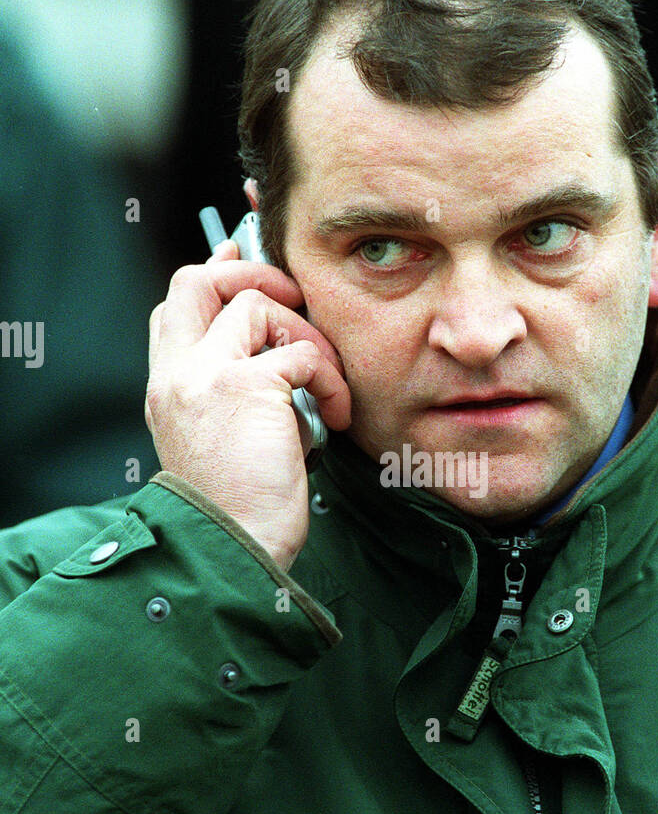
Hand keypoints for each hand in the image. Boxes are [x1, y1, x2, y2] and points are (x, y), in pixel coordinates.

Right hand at [145, 239, 350, 569]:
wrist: (232, 552)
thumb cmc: (241, 509)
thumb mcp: (229, 440)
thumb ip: (240, 393)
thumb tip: (280, 354)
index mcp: (167, 387)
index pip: (177, 304)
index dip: (214, 275)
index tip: (243, 261)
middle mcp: (176, 374)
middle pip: (197, 280)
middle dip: (253, 273)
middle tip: (296, 300)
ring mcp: (205, 376)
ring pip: (255, 304)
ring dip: (305, 335)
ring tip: (324, 384)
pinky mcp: (246, 388)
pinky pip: (300, 351)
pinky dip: (329, 376)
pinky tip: (334, 415)